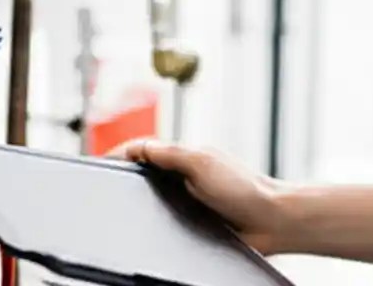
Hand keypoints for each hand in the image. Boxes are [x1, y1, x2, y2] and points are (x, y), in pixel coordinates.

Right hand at [108, 139, 291, 254]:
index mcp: (186, 156)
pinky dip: (155, 220)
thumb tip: (137, 147)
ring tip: (120, 204)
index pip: (145, 150)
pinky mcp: (196, 221)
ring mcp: (191, 198)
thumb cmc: (243, 189)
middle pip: (146, 172)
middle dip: (126, 176)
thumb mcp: (200, 163)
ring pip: (155, 196)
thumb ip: (168, 153)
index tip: (101, 162)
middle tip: (106, 184)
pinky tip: (148, 226)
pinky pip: (167, 219)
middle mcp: (187, 175)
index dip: (123, 154)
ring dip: (140, 199)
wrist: (271, 222)